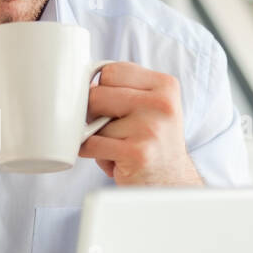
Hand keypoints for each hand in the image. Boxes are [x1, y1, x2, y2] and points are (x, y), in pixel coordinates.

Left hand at [79, 61, 204, 185]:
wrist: (170, 181)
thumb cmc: (150, 141)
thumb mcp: (148, 106)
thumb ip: (123, 88)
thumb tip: (81, 84)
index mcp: (165, 85)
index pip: (111, 71)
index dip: (103, 89)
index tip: (113, 106)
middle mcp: (162, 104)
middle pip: (97, 94)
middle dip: (94, 114)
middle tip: (112, 129)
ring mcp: (150, 128)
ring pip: (94, 123)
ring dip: (98, 137)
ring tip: (120, 146)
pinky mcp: (137, 153)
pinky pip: (91, 144)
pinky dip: (92, 153)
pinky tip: (113, 158)